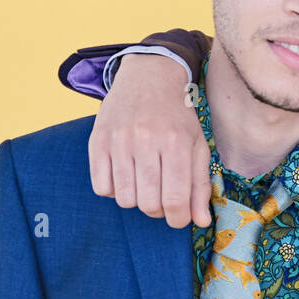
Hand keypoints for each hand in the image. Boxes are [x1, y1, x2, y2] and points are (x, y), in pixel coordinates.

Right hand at [88, 54, 211, 227]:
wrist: (149, 77)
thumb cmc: (178, 117)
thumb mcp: (197, 146)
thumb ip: (200, 186)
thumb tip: (201, 222)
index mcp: (176, 143)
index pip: (175, 199)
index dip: (178, 219)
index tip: (179, 218)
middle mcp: (146, 141)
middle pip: (148, 204)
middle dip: (158, 211)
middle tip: (162, 198)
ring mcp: (119, 141)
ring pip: (124, 199)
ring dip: (136, 200)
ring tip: (144, 183)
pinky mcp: (97, 141)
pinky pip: (101, 188)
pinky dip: (114, 190)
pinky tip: (125, 175)